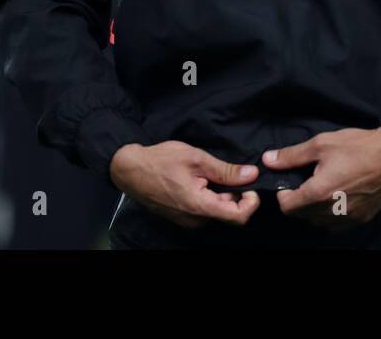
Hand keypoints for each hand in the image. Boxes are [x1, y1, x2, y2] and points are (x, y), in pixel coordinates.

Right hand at [109, 140, 262, 228]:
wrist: (130, 170)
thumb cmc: (160, 161)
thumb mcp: (196, 158)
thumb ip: (225, 170)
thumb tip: (251, 174)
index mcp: (200, 206)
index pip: (238, 217)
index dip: (251, 203)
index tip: (250, 186)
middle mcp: (195, 220)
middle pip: (228, 212)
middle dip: (233, 193)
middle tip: (224, 171)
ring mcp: (187, 221)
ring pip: (215, 210)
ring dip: (219, 194)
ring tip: (206, 173)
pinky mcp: (181, 217)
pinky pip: (203, 210)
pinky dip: (207, 196)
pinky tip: (196, 180)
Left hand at [264, 126, 380, 227]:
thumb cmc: (357, 146)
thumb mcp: (321, 144)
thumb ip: (292, 156)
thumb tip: (268, 160)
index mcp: (320, 193)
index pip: (287, 208)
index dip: (283, 194)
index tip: (289, 181)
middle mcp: (333, 211)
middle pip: (302, 216)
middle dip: (298, 201)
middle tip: (305, 181)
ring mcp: (349, 218)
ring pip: (319, 222)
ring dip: (314, 209)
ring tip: (321, 188)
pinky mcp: (362, 219)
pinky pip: (337, 224)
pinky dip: (331, 214)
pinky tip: (337, 196)